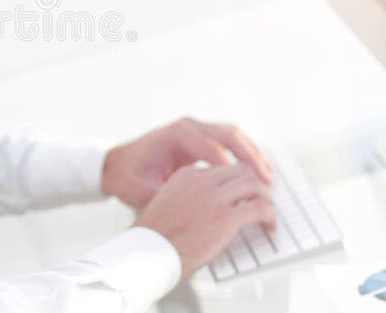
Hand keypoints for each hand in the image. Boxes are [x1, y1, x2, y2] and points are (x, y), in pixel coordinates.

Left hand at [101, 117, 272, 207]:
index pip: (211, 148)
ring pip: (232, 134)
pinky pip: (227, 140)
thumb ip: (170, 196)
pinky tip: (256, 170)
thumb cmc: (128, 177)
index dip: (232, 168)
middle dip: (250, 156)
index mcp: (174, 134)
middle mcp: (187, 126)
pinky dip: (244, 153)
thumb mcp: (145, 190)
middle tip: (266, 179)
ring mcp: (194, 129)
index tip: (248, 187)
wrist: (116, 165)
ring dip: (252, 153)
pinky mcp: (199, 137)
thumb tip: (194, 212)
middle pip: (227, 134)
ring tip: (267, 175)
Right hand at [134, 163, 274, 277]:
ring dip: (265, 198)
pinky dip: (269, 215)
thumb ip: (189, 196)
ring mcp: (214, 198)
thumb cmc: (157, 235)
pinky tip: (268, 224)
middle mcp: (201, 182)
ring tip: (267, 212)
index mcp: (186, 176)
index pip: (222, 168)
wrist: (150, 251)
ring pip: (254, 185)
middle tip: (263, 198)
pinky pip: (259, 208)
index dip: (238, 181)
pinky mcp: (225, 217)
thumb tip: (209, 206)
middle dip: (256, 184)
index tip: (245, 193)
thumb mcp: (168, 202)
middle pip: (241, 171)